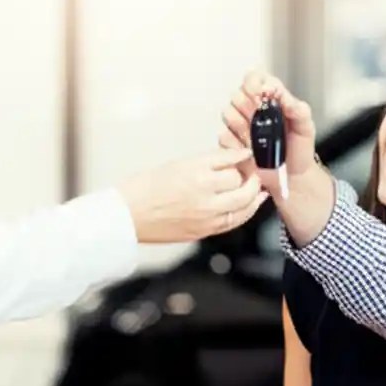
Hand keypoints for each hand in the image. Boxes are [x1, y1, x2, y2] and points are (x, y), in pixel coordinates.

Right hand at [118, 146, 267, 242]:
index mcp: (197, 174)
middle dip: (252, 177)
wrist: (128, 215)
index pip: (232, 162)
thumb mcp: (179, 164)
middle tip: (253, 171)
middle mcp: (205, 196)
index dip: (241, 157)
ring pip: (244, 206)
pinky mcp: (204, 232)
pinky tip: (249, 205)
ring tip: (256, 188)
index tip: (245, 154)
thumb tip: (234, 157)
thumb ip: (210, 162)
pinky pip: (234, 222)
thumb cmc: (146, 188)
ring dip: (254, 195)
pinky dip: (245, 212)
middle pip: (244, 185)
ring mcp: (207, 217)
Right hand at [219, 71, 317, 200]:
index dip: (254, 82)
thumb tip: (281, 94)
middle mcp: (252, 109)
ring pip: (227, 113)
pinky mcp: (231, 143)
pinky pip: (224, 136)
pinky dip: (237, 143)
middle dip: (248, 106)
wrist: (293, 177)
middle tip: (262, 118)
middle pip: (237, 94)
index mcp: (270, 98)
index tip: (262, 93)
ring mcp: (240, 126)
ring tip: (260, 137)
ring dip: (242, 125)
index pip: (254, 78)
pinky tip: (251, 150)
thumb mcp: (305, 127)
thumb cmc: (299, 149)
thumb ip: (297, 108)